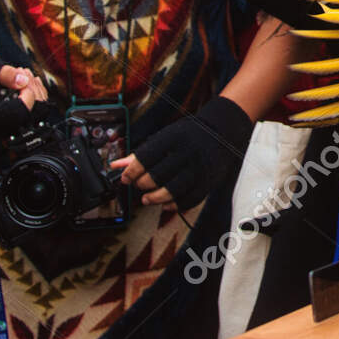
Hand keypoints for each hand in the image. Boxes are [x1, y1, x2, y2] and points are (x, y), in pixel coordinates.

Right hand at [0, 47, 47, 131]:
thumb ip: (3, 73)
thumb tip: (24, 81)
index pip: (21, 111)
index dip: (28, 92)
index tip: (22, 75)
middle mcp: (4, 126)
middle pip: (35, 112)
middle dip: (33, 87)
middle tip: (22, 70)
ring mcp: (15, 125)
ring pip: (41, 111)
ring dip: (37, 88)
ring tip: (23, 73)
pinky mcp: (23, 120)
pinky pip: (42, 108)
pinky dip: (39, 91)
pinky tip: (29, 80)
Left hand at [110, 96, 252, 208]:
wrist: (222, 133)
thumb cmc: (189, 135)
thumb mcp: (165, 137)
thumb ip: (140, 153)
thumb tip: (116, 166)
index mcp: (173, 138)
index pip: (145, 158)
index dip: (131, 171)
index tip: (125, 177)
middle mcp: (187, 153)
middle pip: (157, 176)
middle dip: (141, 185)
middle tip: (138, 185)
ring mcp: (199, 169)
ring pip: (172, 191)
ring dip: (155, 199)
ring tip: (147, 199)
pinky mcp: (208, 182)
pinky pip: (188, 200)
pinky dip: (174, 205)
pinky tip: (165, 203)